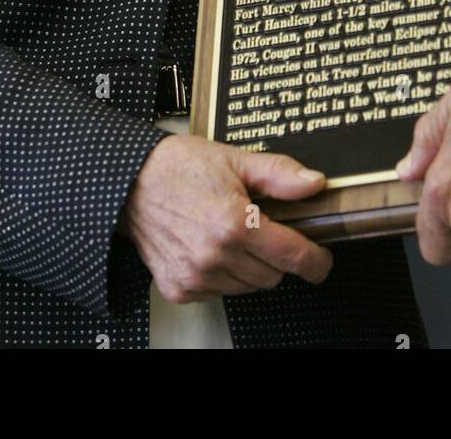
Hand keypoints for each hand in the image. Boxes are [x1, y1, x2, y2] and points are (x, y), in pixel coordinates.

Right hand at [118, 134, 333, 302]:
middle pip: (273, 276)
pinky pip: (218, 292)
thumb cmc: (179, 167)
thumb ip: (279, 174)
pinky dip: (221, 275)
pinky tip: (208, 247)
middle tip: (262, 229)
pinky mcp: (179, 288)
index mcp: (236, 224)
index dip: (315, 261)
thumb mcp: (235, 159)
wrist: (130, 181)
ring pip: (247, 287)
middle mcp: (216, 256)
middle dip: (276, 256)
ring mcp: (196, 276)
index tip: (321, 260)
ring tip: (230, 234)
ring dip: (249, 267)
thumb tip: (315, 184)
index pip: (293, 257)